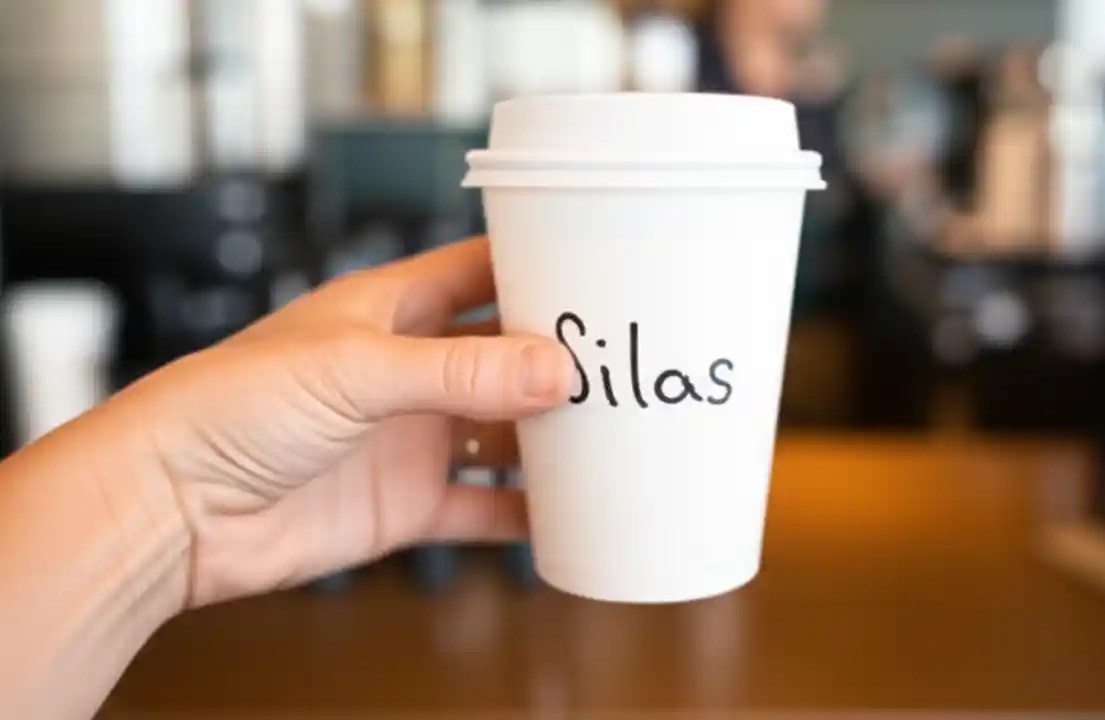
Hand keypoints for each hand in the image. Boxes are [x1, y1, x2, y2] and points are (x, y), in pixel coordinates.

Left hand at [110, 236, 572, 606]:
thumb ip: (458, 370)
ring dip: (552, 437)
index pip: (480, 270)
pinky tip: (568, 515)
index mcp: (390, 310)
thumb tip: (555, 368)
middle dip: (561, 360)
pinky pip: (480, 509)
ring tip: (617, 435)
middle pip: (506, 356)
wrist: (171, 509)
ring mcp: (408, 439)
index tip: (604, 270)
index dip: (539, 266)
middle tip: (628, 363)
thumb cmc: (229, 407)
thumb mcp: (355, 370)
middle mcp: (408, 372)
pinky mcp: (403, 504)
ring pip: (503, 434)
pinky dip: (523, 516)